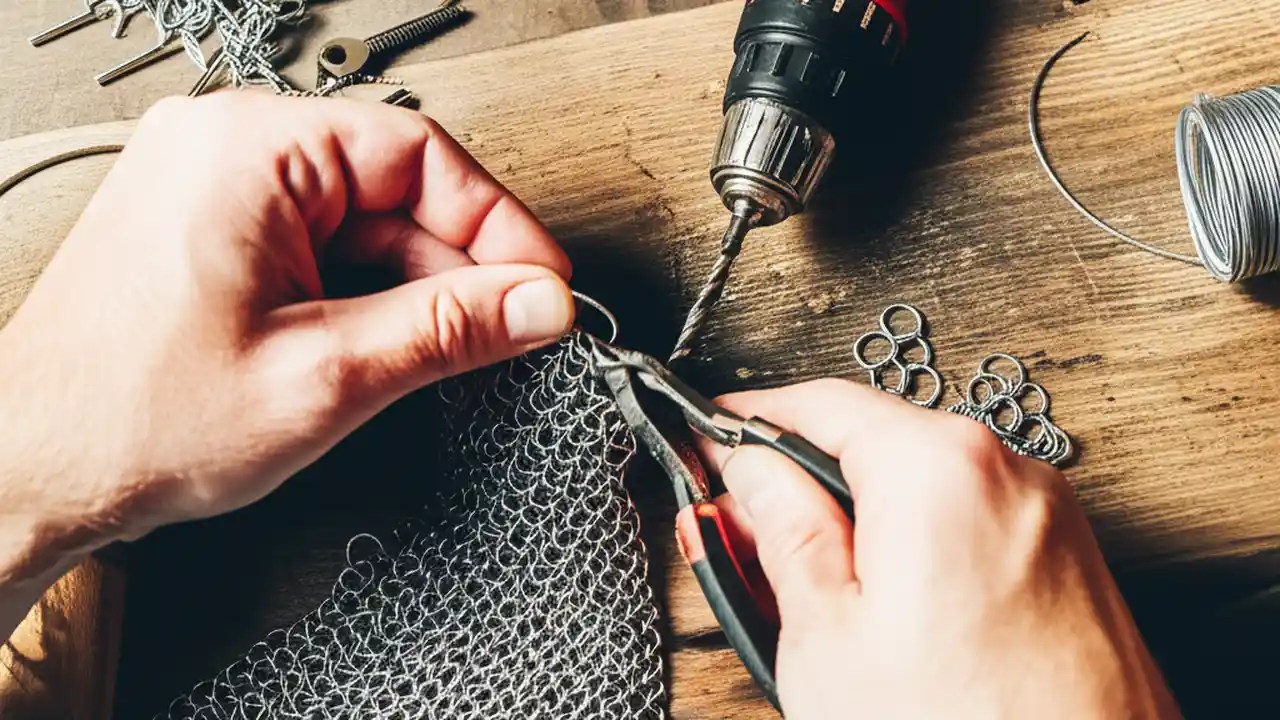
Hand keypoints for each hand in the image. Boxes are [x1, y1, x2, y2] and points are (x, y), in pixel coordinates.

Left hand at [0, 94, 573, 611]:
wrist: (26, 471)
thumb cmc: (131, 420)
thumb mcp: (326, 376)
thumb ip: (448, 330)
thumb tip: (537, 303)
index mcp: (247, 150)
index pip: (420, 154)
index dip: (498, 223)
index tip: (541, 284)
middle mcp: (225, 151)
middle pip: (392, 187)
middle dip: (455, 267)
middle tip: (508, 332)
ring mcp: (214, 190)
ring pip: (360, 223)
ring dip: (410, 288)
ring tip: (437, 357)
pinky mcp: (211, 233)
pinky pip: (319, 246)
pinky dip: (364, 295)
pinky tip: (383, 347)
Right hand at [698, 380, 1178, 718]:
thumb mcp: (827, 636)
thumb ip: (781, 531)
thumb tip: (750, 475)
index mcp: (939, 468)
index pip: (820, 404)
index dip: (749, 419)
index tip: (709, 437)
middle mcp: (1007, 471)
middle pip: (872, 443)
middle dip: (799, 480)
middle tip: (739, 529)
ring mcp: (1047, 516)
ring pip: (918, 488)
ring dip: (853, 520)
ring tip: (803, 589)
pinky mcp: (1068, 562)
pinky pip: (966, 523)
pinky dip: (910, 546)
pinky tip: (877, 608)